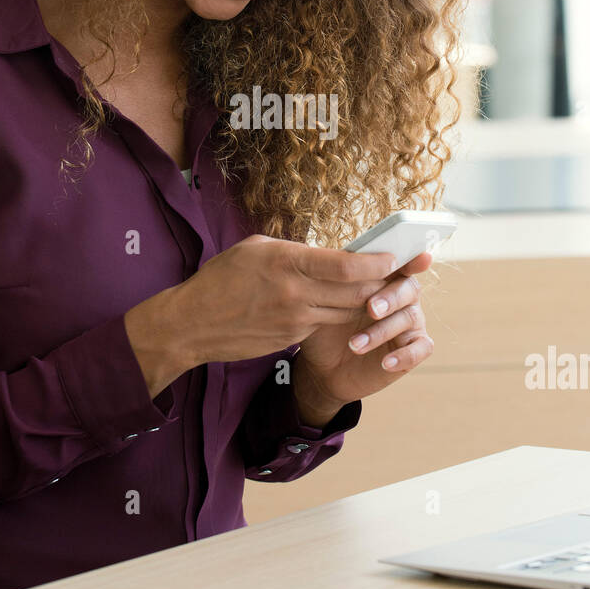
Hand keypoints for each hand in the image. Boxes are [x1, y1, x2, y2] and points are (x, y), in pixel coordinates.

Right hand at [160, 233, 398, 366]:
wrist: (192, 323)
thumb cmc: (221, 278)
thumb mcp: (256, 249)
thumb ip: (294, 250)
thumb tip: (326, 253)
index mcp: (287, 262)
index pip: (347, 266)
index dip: (377, 263)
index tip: (393, 258)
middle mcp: (295, 293)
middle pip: (356, 292)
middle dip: (381, 284)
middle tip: (397, 274)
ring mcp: (295, 320)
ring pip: (346, 312)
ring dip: (364, 303)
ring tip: (376, 290)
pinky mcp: (291, 339)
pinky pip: (325, 325)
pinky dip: (337, 315)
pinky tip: (340, 306)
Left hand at [295, 251, 434, 412]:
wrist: (322, 367)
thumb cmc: (325, 325)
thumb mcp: (324, 303)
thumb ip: (336, 282)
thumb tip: (340, 264)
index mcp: (383, 278)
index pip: (400, 263)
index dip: (410, 259)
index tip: (418, 257)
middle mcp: (401, 297)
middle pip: (409, 288)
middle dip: (390, 297)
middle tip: (370, 308)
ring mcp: (409, 323)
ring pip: (410, 318)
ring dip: (383, 330)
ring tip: (354, 345)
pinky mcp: (411, 349)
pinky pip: (421, 348)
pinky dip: (405, 355)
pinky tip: (385, 362)